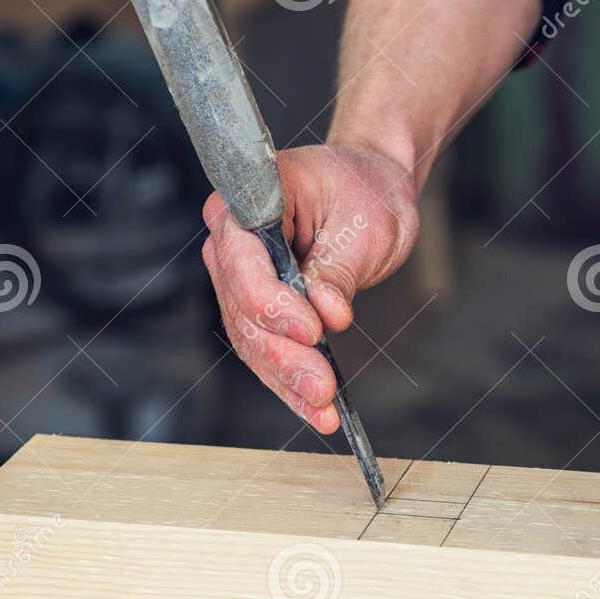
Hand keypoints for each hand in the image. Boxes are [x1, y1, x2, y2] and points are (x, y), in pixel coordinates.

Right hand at [200, 143, 418, 431]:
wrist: (369, 188)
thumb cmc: (365, 191)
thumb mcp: (364, 225)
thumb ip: (338, 270)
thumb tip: (326, 314)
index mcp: (248, 201)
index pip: (246, 263)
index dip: (273, 304)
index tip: (314, 331)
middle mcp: (230, 239)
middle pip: (243, 309)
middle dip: (284, 355)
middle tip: (323, 387)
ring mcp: (238, 275)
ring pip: (251, 339)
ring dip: (286, 379)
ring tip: (322, 409)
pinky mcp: (256, 305)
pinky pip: (265, 349)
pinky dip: (290, 383)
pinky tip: (316, 410)